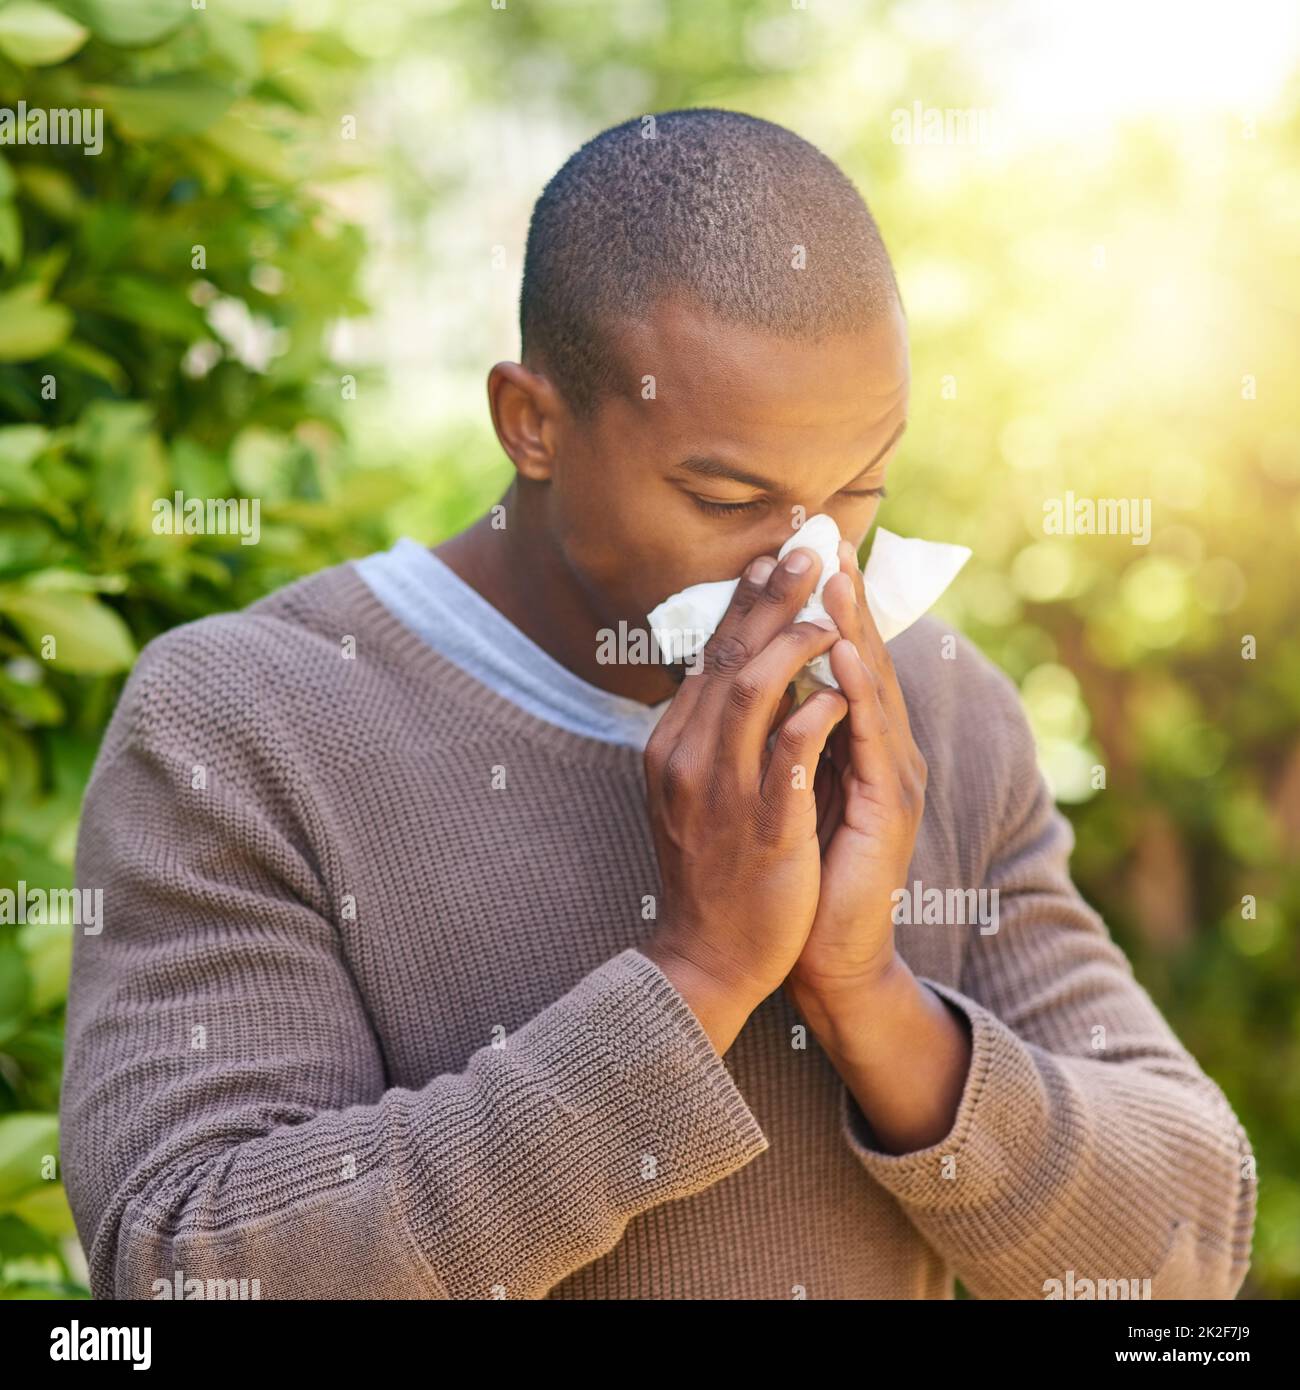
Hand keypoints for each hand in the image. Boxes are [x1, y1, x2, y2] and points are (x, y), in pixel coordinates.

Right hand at [641, 546, 849, 1045]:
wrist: (708, 955)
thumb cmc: (712, 870)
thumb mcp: (694, 791)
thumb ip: (711, 734)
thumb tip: (741, 677)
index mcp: (673, 744)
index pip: (709, 656)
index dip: (744, 604)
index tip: (772, 560)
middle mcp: (687, 755)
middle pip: (728, 655)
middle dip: (772, 597)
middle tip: (809, 549)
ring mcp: (720, 789)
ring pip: (751, 688)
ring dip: (795, 640)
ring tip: (831, 609)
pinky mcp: (761, 823)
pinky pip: (788, 753)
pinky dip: (815, 712)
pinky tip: (841, 688)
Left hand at [786, 539, 927, 1008]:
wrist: (824, 952)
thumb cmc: (800, 867)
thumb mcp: (784, 784)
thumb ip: (782, 730)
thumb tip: (754, 675)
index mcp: (852, 738)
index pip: (835, 653)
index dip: (820, 600)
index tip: (800, 545)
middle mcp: (879, 746)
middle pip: (860, 654)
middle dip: (842, 593)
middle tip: (826, 533)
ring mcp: (892, 773)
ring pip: (870, 686)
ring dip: (853, 626)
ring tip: (835, 575)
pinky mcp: (891, 807)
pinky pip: (870, 739)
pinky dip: (856, 692)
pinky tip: (842, 656)